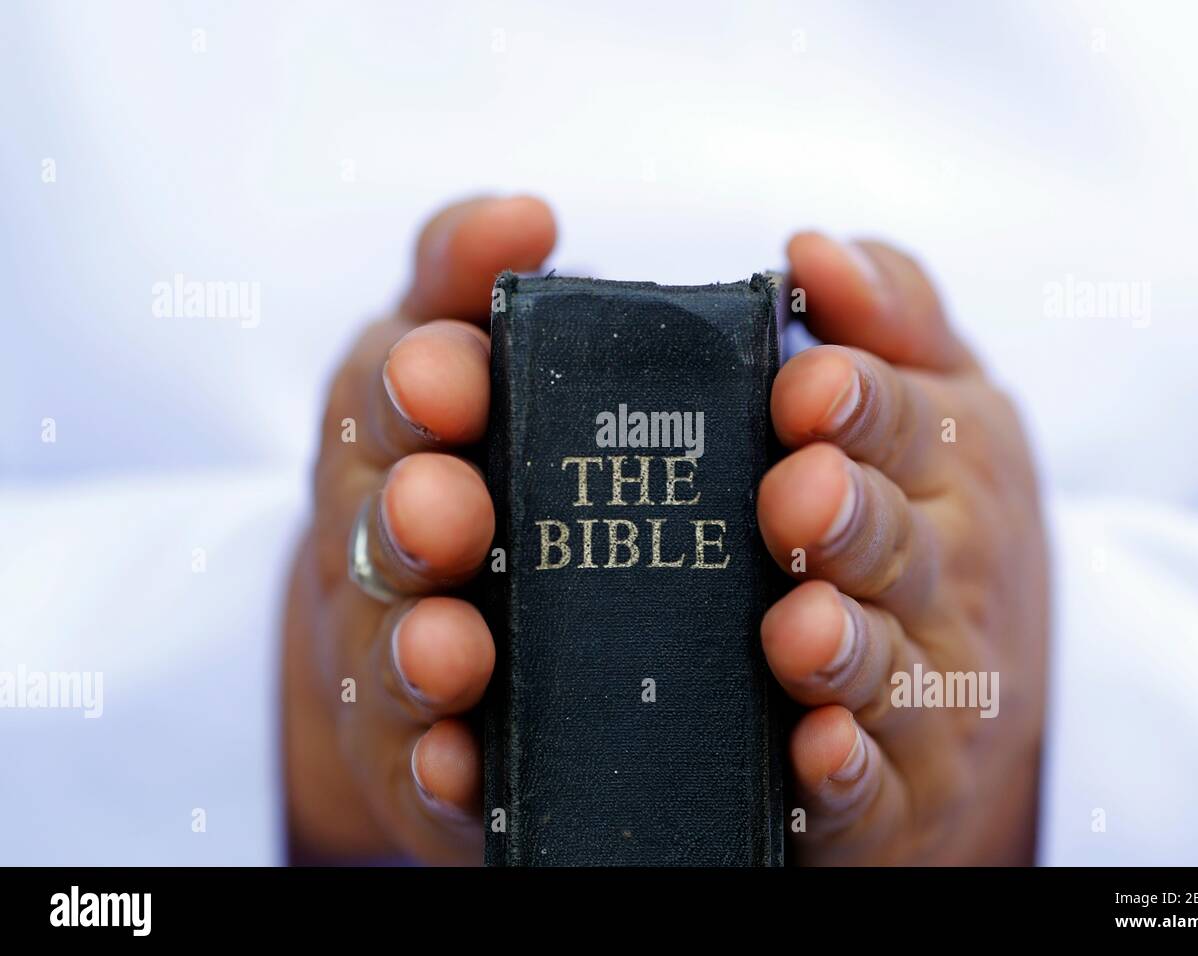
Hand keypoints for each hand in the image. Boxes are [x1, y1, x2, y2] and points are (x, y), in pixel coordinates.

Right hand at [282, 196, 556, 862]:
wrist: (431, 623)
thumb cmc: (465, 463)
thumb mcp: (454, 347)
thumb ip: (469, 278)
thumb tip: (523, 213)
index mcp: (409, 431)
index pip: (393, 389)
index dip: (417, 382)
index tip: (451, 378)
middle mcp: (392, 540)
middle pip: (389, 526)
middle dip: (415, 516)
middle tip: (447, 514)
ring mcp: (403, 651)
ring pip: (401, 651)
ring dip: (421, 652)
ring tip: (451, 655)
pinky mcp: (428, 758)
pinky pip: (428, 770)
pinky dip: (442, 774)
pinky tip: (464, 771)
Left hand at [757, 234, 1048, 863]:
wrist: (993, 696)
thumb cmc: (946, 521)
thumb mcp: (951, 402)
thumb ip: (893, 317)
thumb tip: (811, 246)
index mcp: (951, 472)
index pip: (913, 425)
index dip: (860, 404)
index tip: (805, 384)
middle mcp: (946, 580)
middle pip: (897, 544)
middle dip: (849, 519)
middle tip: (797, 496)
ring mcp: (929, 692)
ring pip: (887, 669)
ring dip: (844, 649)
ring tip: (796, 631)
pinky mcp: (901, 789)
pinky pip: (876, 788)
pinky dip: (848, 775)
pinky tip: (815, 750)